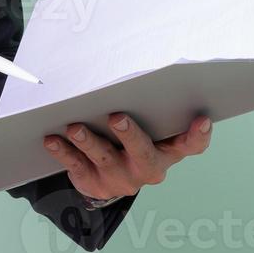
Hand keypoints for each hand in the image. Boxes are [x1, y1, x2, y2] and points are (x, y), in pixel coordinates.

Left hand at [41, 112, 211, 200]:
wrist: (104, 176)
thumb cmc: (129, 140)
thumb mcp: (145, 127)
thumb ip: (147, 108)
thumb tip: (130, 68)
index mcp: (167, 151)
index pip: (190, 146)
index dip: (198, 135)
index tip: (201, 119)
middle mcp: (148, 168)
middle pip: (144, 155)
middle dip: (130, 136)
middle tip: (117, 118)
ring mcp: (121, 178)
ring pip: (105, 159)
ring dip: (89, 142)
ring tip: (75, 127)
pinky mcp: (94, 183)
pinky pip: (77, 166)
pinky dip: (63, 151)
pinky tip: (52, 139)